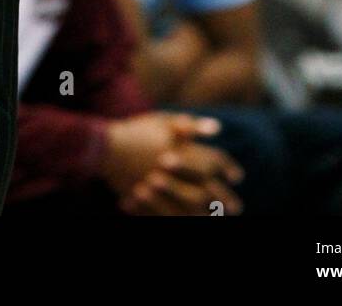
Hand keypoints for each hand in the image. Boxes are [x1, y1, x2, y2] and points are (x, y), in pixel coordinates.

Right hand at [117, 121, 244, 217]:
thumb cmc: (136, 131)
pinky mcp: (149, 199)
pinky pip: (171, 214)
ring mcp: (162, 186)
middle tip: (236, 208)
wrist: (104, 147)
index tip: (237, 177)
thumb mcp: (162, 120)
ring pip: (192, 205)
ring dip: (208, 212)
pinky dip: (184, 218)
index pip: (212, 160)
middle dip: (223, 197)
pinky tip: (191, 220)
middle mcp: (174, 169)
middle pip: (206, 187)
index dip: (227, 168)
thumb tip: (218, 128)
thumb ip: (189, 125)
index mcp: (179, 147)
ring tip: (217, 218)